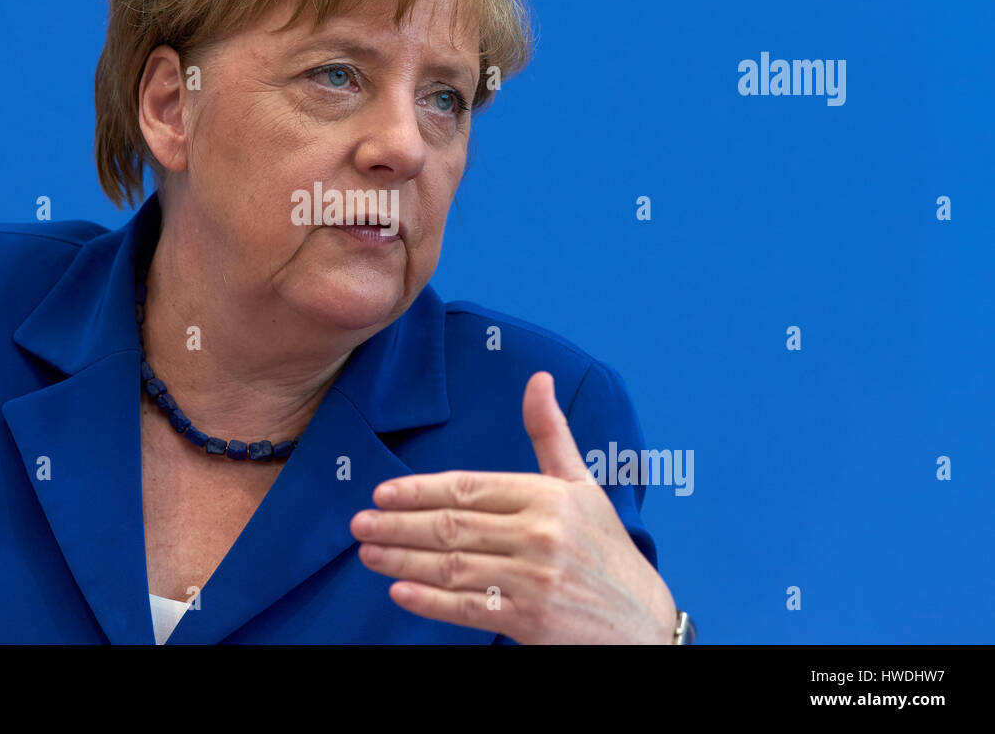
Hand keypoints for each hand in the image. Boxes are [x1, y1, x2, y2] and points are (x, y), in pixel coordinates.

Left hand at [349, 370, 678, 643]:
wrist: (643, 622)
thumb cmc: (605, 548)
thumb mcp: (582, 486)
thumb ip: (550, 434)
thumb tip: (538, 379)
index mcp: (547, 497)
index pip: (468, 488)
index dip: (419, 490)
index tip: (382, 493)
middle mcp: (539, 536)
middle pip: (452, 526)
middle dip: (397, 525)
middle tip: (359, 523)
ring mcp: (534, 580)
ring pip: (452, 567)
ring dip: (402, 561)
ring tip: (369, 554)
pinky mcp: (530, 620)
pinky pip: (468, 609)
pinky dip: (429, 602)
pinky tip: (400, 592)